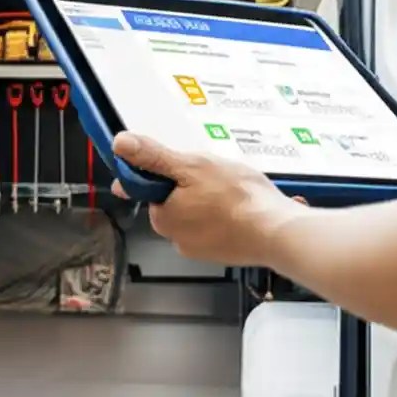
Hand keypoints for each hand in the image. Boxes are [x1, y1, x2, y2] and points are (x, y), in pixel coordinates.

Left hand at [110, 132, 306, 265]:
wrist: (276, 232)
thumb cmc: (235, 199)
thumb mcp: (190, 166)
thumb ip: (154, 157)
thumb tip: (120, 144)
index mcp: (163, 217)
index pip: (152, 188)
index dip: (167, 171)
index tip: (186, 164)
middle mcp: (177, 238)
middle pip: (177, 200)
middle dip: (195, 184)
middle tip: (217, 174)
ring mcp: (202, 248)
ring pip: (199, 212)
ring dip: (213, 198)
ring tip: (235, 189)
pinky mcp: (224, 252)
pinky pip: (218, 226)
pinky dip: (228, 214)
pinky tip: (244, 205)